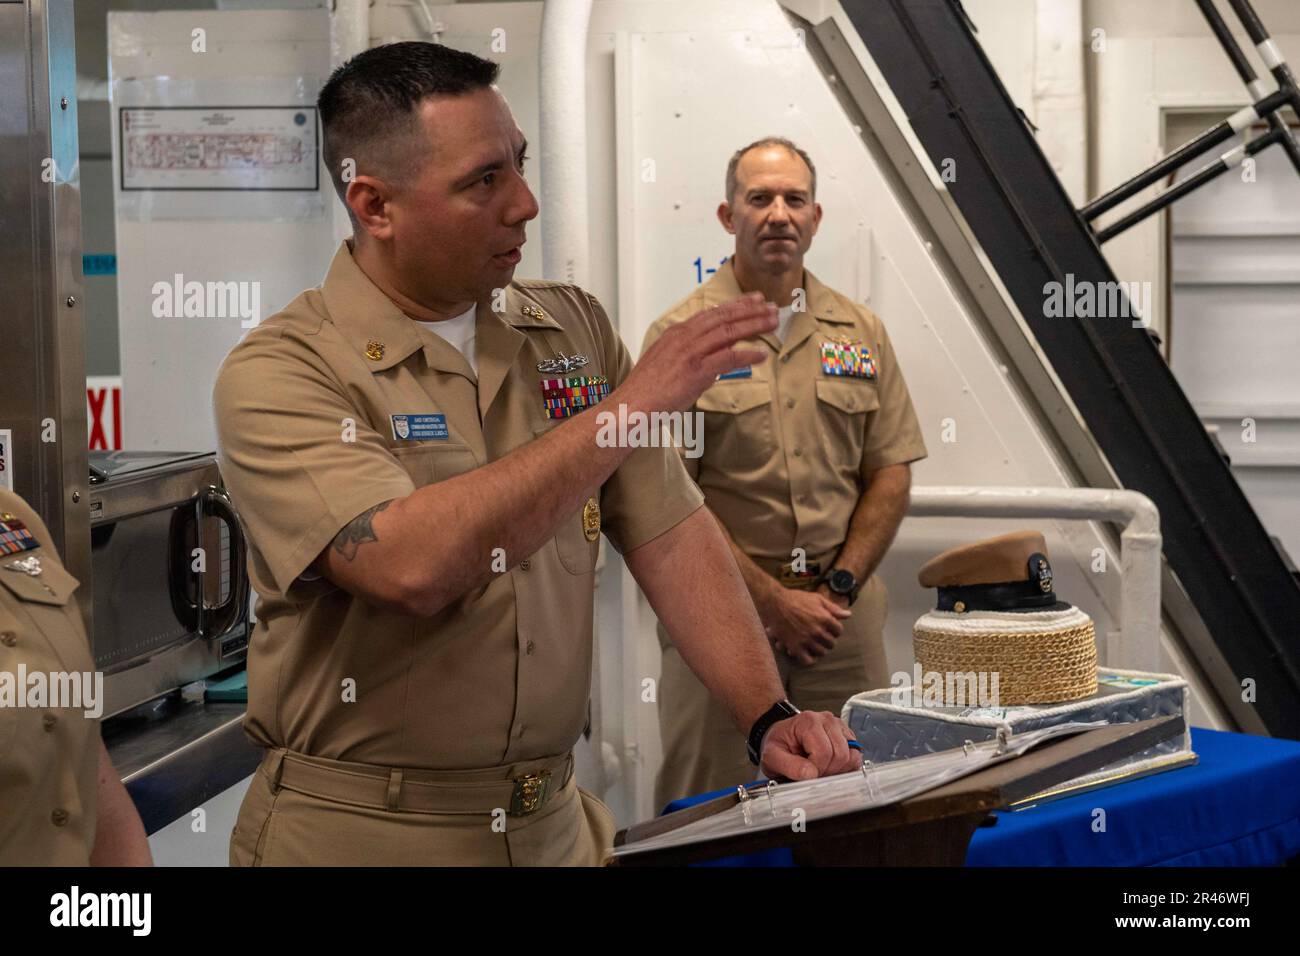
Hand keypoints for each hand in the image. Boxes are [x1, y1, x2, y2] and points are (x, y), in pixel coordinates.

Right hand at [619, 293, 776, 414]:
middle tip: (772, 306)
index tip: (754, 300)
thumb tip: (714, 367)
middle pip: (723, 317)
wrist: (631, 405)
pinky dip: (747, 354)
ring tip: (773, 323)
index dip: (736, 305)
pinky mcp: (695, 371)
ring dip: (754, 325)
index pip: (712, 313)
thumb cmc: (647, 390)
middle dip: (751, 310)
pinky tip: (762, 354)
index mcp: (677, 333)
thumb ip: (690, 359)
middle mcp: (684, 337)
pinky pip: (727, 358)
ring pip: (728, 332)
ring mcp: (690, 353)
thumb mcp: (667, 364)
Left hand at [759, 710, 859, 781]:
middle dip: (828, 771)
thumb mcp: (772, 756)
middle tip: (814, 773)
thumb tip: (811, 775)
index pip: (824, 752)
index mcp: (808, 721)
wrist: (782, 735)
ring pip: (852, 756)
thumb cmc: (779, 743)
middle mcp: (827, 720)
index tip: (807, 774)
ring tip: (821, 769)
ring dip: (838, 769)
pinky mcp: (847, 736)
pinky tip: (830, 766)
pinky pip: (856, 756)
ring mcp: (839, 727)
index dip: (817, 770)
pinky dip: (845, 766)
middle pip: (841, 754)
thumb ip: (790, 766)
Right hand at [764, 587, 850, 664]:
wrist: (775, 603)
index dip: (835, 629)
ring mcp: (806, 640)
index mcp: (825, 618)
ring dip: (820, 649)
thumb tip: (849, 615)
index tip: (829, 628)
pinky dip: (810, 659)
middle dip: (828, 639)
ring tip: (815, 644)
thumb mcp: (817, 599)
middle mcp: (817, 631)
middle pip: (831, 643)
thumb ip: (833, 608)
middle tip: (822, 637)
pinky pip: (807, 660)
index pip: (839, 631)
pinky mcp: (795, 647)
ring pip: (821, 652)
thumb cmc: (797, 599)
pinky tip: (809, 654)